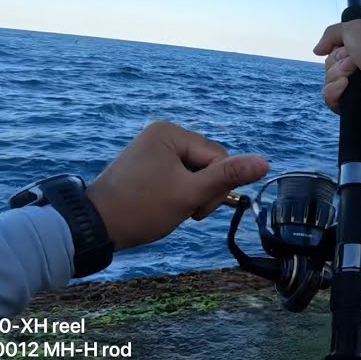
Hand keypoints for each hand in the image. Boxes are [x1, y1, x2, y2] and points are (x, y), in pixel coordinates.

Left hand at [85, 121, 269, 251]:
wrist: (95, 226)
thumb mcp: (190, 194)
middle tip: (183, 211)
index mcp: (170, 132)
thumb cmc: (142, 208)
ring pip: (192, 173)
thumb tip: (265, 162)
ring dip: (190, 195)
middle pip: (205, 163)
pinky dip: (176, 194)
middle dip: (201, 191)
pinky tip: (162, 206)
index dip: (215, 187)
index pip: (217, 157)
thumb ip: (228, 177)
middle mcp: (161, 134)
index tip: (196, 210)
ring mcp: (151, 150)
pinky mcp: (145, 166)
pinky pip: (175, 177)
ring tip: (170, 210)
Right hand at [313, 20, 360, 127]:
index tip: (348, 50)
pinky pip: (331, 101)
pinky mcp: (355, 109)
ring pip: (327, 85)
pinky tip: (345, 86)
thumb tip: (316, 51)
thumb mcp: (353, 28)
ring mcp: (356, 92)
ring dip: (336, 76)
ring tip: (353, 74)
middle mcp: (358, 74)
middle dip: (336, 64)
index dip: (336, 53)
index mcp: (359, 57)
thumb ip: (331, 34)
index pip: (332, 57)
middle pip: (328, 70)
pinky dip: (334, 92)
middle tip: (354, 62)